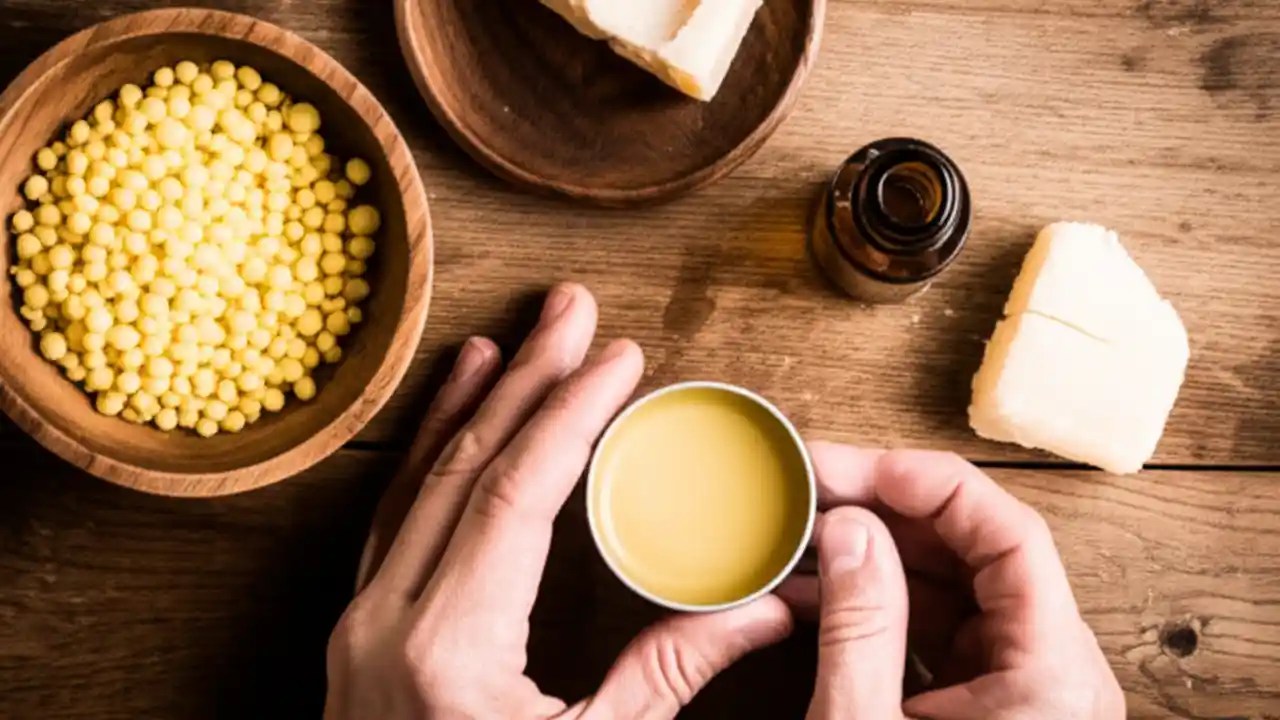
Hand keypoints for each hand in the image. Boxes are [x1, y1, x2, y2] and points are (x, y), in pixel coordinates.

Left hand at [324, 283, 793, 719]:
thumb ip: (674, 673)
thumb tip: (771, 606)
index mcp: (445, 648)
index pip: (514, 492)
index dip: (569, 412)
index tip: (618, 357)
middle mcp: (384, 621)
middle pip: (463, 467)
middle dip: (527, 377)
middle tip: (572, 308)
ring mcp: (357, 625)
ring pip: (416, 484)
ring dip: (469, 404)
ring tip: (511, 340)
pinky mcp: (357, 634)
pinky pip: (393, 521)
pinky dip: (427, 460)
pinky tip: (451, 423)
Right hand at [779, 443, 1124, 718]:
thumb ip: (860, 625)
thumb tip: (850, 527)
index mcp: (1050, 674)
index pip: (1009, 535)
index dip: (931, 484)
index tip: (856, 465)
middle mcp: (1050, 671)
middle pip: (981, 552)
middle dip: (890, 511)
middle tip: (815, 486)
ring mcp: (1019, 687)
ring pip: (955, 587)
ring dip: (877, 554)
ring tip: (806, 534)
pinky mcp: (986, 705)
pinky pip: (939, 630)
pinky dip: (879, 603)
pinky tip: (818, 589)